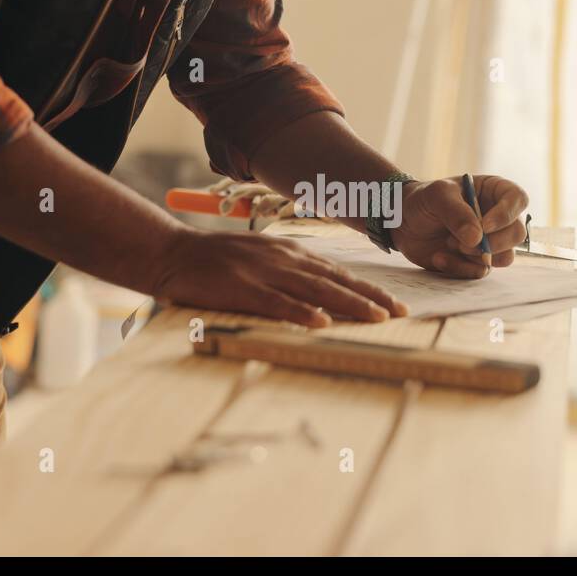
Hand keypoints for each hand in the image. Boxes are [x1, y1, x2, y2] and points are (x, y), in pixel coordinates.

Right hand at [147, 229, 408, 327]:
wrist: (174, 253)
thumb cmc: (217, 261)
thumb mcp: (260, 258)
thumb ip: (288, 272)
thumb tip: (320, 293)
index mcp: (290, 255)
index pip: (338, 273)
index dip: (368, 289)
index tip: (395, 303)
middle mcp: (284, 260)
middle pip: (336, 281)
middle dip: (371, 298)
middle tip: (401, 313)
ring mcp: (264, 274)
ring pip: (316, 291)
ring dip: (349, 305)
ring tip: (377, 318)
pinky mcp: (243, 288)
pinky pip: (278, 302)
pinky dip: (301, 313)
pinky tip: (321, 322)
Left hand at [390, 175, 528, 278]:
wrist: (403, 223)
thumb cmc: (423, 200)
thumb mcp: (437, 196)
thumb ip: (456, 213)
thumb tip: (477, 239)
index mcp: (494, 192)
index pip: (518, 199)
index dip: (506, 214)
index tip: (484, 225)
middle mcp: (498, 217)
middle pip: (517, 233)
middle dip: (491, 242)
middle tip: (460, 241)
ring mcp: (490, 241)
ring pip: (505, 257)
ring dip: (476, 256)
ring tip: (448, 245)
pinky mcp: (476, 261)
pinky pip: (481, 271)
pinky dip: (460, 268)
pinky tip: (439, 258)